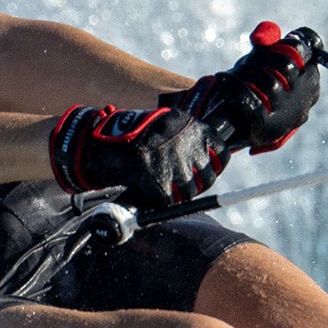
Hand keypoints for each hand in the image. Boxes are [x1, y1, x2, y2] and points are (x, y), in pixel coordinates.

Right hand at [47, 104, 229, 208]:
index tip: (206, 172)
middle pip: (207, 178)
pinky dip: (159, 201)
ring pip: (189, 192)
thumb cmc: (138, 137)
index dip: (215, 168)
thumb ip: (188, 141)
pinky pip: (167, 200)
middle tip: (181, 186)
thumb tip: (213, 164)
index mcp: (193, 126)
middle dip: (197, 186)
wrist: (105, 142)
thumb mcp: (168, 127)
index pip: (221, 154)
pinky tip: (150, 192)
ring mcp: (171, 161)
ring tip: (164, 189)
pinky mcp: (156, 178)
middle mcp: (186, 143)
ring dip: (177, 195)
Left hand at [161, 22, 323, 153]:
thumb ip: (266, 46)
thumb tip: (260, 38)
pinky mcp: (266, 128)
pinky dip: (233, 86)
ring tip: (231, 74)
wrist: (232, 125)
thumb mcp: (261, 63)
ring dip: (245, 72)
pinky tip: (221, 78)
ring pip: (270, 83)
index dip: (286, 43)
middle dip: (261, 58)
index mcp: (308, 83)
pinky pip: (251, 102)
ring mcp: (287, 117)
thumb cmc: (251, 88)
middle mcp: (304, 101)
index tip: (267, 45)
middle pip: (287, 65)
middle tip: (246, 61)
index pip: (307, 53)